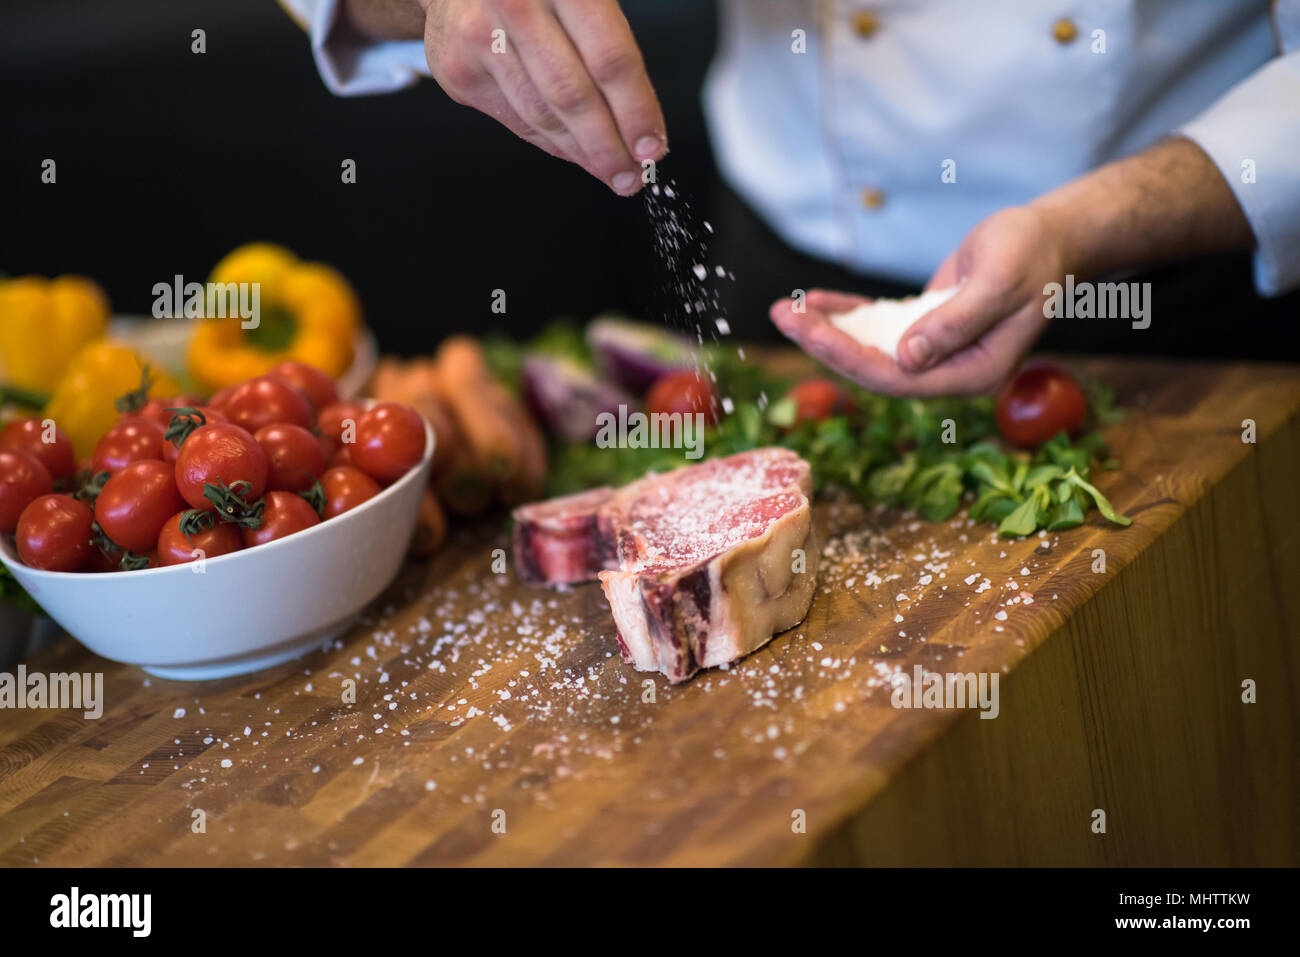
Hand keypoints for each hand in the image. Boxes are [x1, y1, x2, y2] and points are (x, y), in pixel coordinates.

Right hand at [419, 0, 666, 194]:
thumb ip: (608, 42)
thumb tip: (638, 121)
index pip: (609, 59)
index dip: (635, 110)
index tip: (651, 146)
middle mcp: (516, 5)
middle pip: (573, 96)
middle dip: (608, 147)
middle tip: (630, 176)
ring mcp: (480, 39)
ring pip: (542, 116)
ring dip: (581, 152)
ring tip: (608, 169)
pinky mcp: (459, 70)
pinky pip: (516, 121)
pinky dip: (550, 142)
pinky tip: (572, 151)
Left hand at [769, 205, 1064, 395]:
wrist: (1049, 238)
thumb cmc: (1031, 255)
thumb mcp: (997, 282)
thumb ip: (955, 322)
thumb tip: (907, 358)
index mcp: (972, 373)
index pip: (898, 377)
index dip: (849, 357)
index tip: (810, 332)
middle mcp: (948, 371)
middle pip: (874, 367)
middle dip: (824, 344)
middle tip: (781, 316)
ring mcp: (933, 352)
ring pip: (868, 349)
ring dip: (825, 330)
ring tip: (783, 310)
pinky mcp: (922, 329)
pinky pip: (875, 328)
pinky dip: (843, 315)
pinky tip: (812, 301)